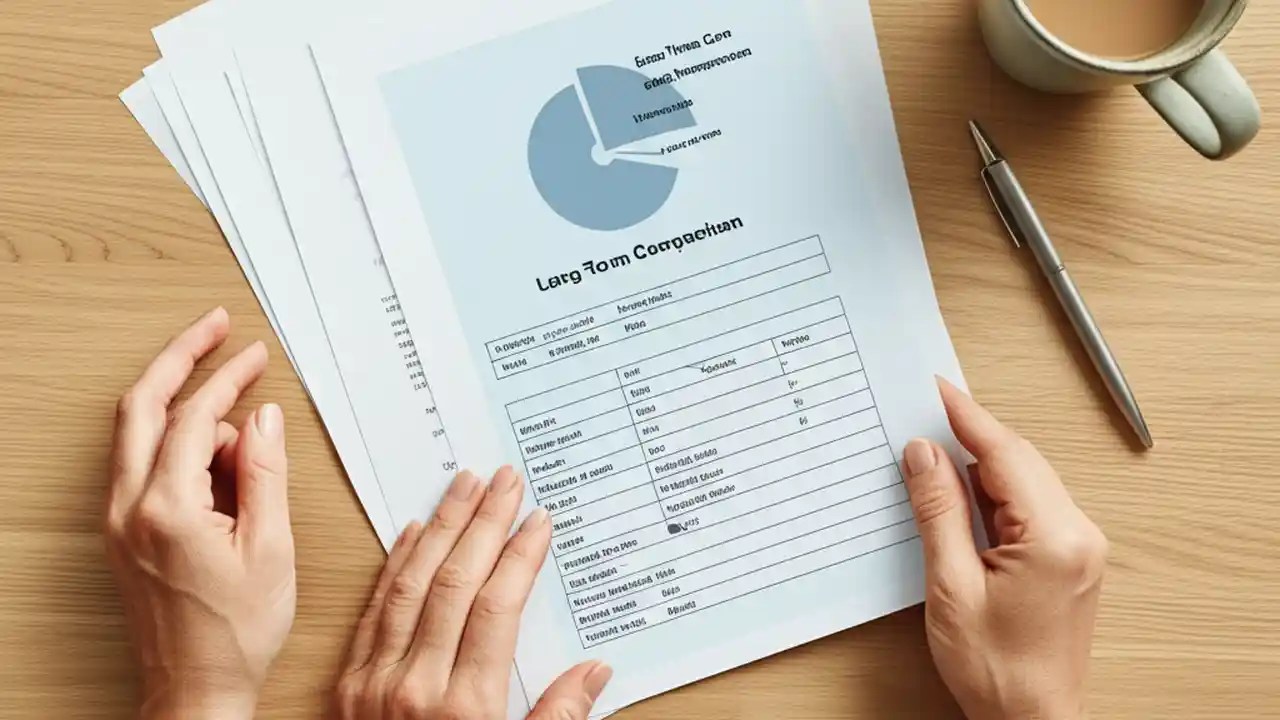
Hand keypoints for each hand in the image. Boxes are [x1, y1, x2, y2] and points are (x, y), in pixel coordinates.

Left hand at [105, 308, 295, 719]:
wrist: (197, 688)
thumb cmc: (236, 633)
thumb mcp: (271, 548)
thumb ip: (265, 473)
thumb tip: (262, 418)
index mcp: (166, 510)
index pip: (192, 418)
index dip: (226, 378)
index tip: (254, 354)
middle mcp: (128, 509)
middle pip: (140, 406)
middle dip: (178, 358)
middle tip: (213, 327)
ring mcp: (119, 520)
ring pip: (136, 433)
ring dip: (182, 408)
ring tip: (242, 434)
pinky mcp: (123, 532)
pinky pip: (142, 465)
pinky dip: (175, 444)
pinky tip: (218, 461)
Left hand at [334, 467, 611, 719]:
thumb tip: (595, 671)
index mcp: (466, 708)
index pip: (499, 606)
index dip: (521, 555)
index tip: (539, 520)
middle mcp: (417, 685)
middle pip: (456, 581)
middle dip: (484, 522)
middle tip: (506, 479)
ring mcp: (376, 681)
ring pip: (411, 583)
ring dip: (440, 527)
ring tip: (463, 486)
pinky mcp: (348, 683)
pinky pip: (374, 608)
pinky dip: (394, 565)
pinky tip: (411, 533)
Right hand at [903, 379, 1106, 719]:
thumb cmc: (998, 670)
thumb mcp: (951, 586)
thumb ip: (939, 512)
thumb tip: (924, 454)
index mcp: (1056, 537)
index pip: (1006, 454)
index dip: (966, 416)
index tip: (936, 388)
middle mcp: (1079, 534)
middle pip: (1019, 460)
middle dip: (970, 435)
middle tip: (923, 412)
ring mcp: (1079, 545)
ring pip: (1024, 480)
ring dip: (980, 465)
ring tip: (931, 455)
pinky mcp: (1070, 557)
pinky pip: (1029, 505)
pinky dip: (994, 492)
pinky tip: (960, 494)